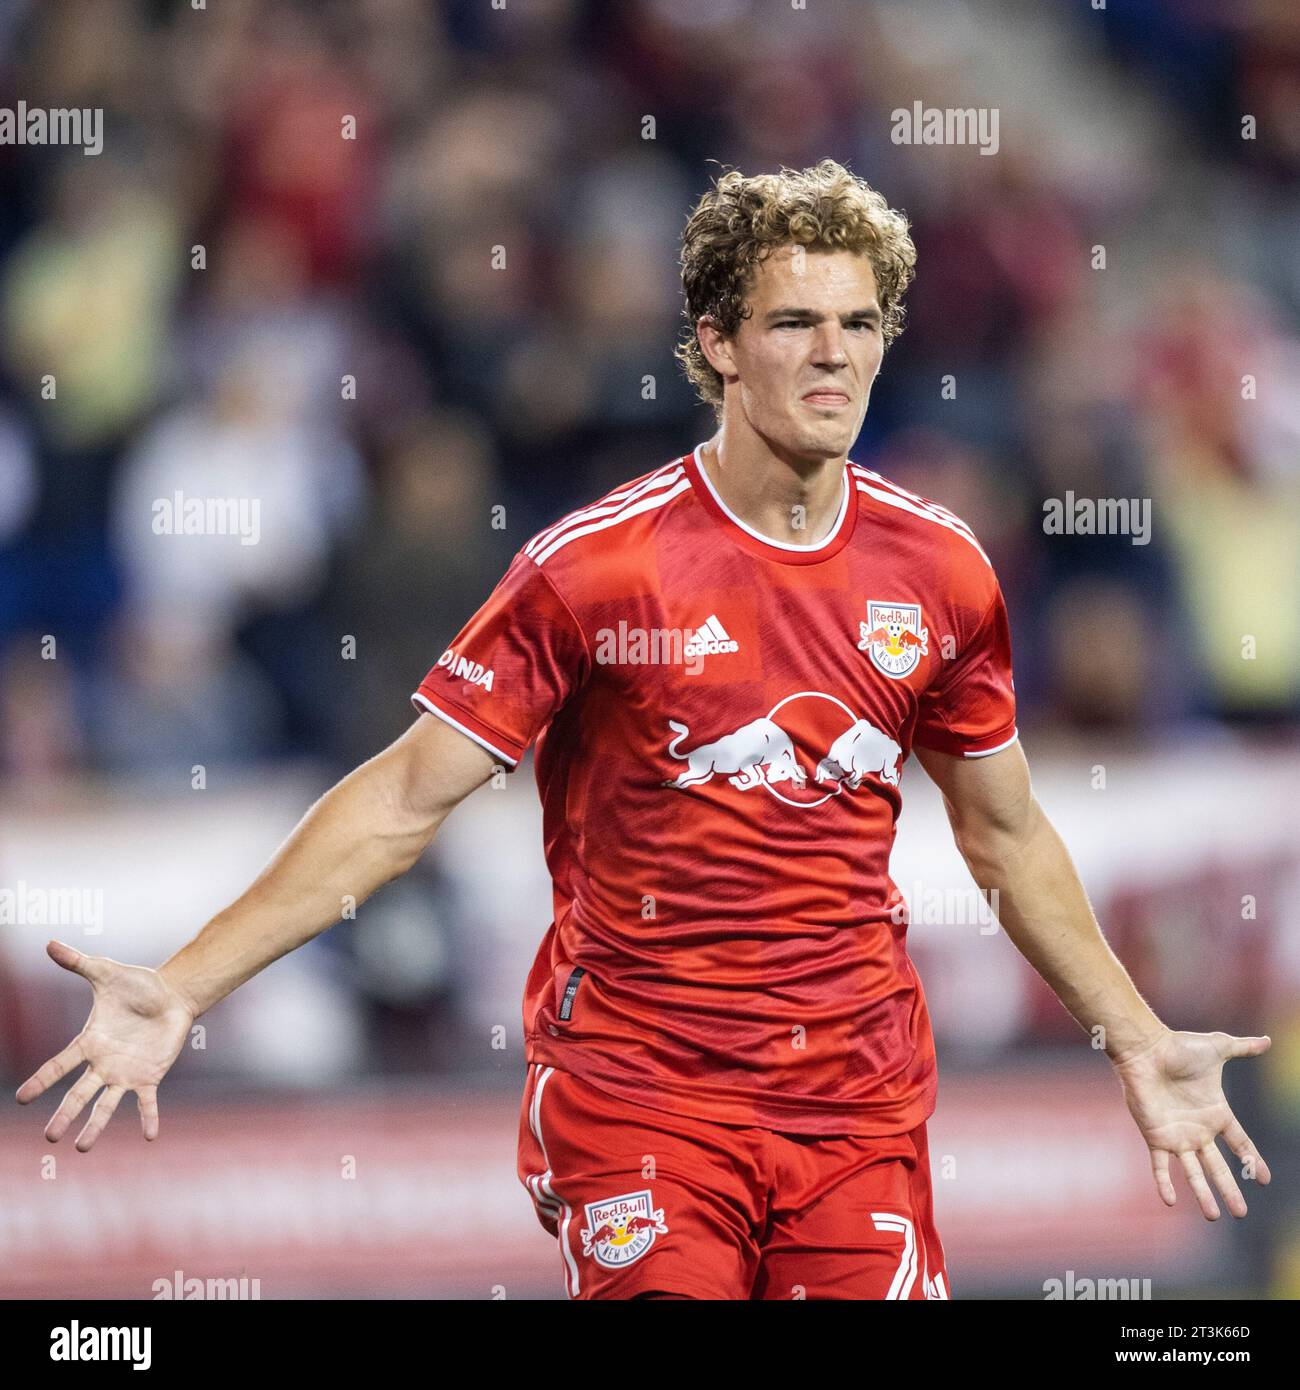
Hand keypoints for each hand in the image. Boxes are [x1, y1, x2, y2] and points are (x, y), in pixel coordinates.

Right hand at [14, 940, 196, 1151]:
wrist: (172, 994)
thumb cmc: (137, 985)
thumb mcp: (105, 972)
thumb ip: (78, 962)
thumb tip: (49, 943)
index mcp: (90, 1042)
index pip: (60, 1065)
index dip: (41, 1081)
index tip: (21, 1099)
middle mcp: (103, 1063)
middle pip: (79, 1093)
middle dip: (65, 1114)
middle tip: (50, 1136)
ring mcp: (126, 1072)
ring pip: (107, 1105)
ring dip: (96, 1126)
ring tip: (82, 1148)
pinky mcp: (151, 1076)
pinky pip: (148, 1102)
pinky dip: (149, 1118)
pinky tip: (150, 1136)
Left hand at [1113, 1029, 1271, 1218]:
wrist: (1146, 1049)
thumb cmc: (1179, 1047)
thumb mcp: (1218, 1048)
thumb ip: (1242, 1048)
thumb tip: (1267, 1040)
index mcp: (1216, 1112)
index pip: (1239, 1142)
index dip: (1251, 1160)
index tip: (1263, 1179)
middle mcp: (1198, 1129)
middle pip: (1219, 1166)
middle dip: (1230, 1190)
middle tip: (1242, 1214)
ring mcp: (1177, 1135)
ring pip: (1193, 1172)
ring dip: (1203, 1194)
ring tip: (1214, 1216)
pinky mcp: (1155, 1136)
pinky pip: (1159, 1165)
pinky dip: (1163, 1182)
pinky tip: (1170, 1201)